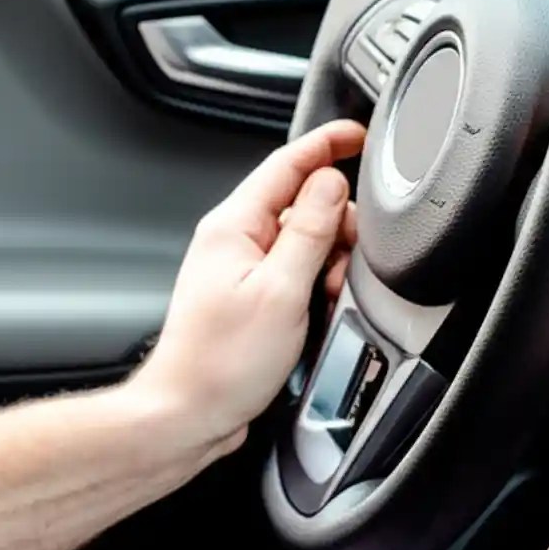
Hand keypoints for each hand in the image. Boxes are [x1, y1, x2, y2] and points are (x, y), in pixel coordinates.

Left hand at [127, 120, 365, 455]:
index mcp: (234, 226)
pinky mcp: (252, 296)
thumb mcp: (281, 291)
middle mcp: (234, 240)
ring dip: (327, 263)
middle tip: (345, 264)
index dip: (327, 145)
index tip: (359, 136)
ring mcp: (242, 268)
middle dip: (336, 228)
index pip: (287, 164)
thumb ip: (310, 231)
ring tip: (323, 301)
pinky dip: (315, 286)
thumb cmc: (222, 363)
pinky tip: (314, 313)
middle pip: (302, 204)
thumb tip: (332, 183)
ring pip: (303, 242)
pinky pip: (296, 272)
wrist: (188, 414)